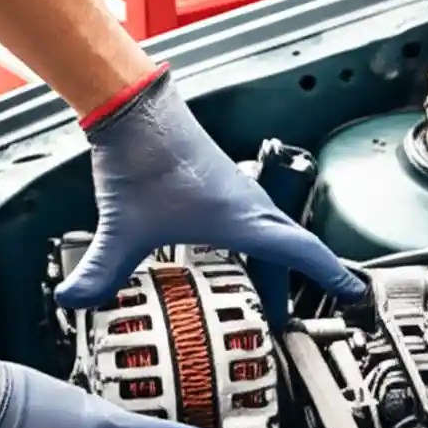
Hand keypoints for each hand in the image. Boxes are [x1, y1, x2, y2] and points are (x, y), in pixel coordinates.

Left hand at [54, 66, 365, 326]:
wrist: (134, 109)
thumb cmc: (143, 158)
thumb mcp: (122, 230)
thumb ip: (99, 272)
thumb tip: (74, 301)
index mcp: (242, 221)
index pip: (301, 254)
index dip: (331, 277)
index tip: (354, 294)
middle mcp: (248, 205)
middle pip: (290, 251)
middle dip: (297, 286)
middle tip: (293, 318)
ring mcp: (236, 192)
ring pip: (271, 234)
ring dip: (275, 265)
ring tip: (266, 294)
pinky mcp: (219, 183)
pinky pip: (253, 221)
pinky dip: (255, 245)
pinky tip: (229, 255)